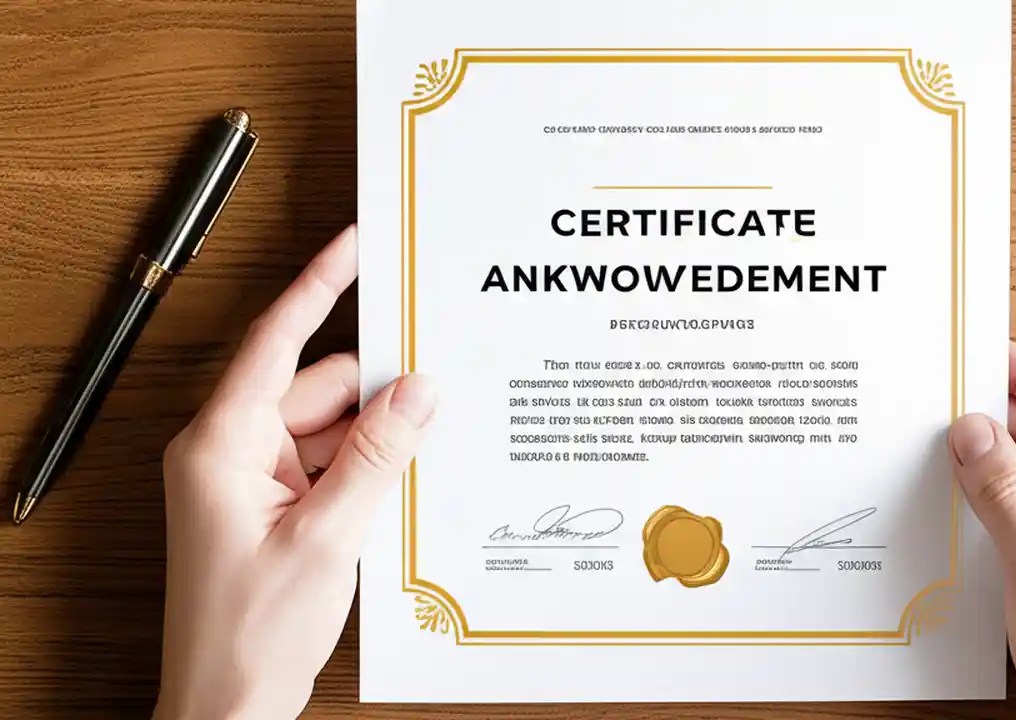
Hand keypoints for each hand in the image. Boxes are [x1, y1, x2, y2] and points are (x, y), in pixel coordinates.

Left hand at [153, 226, 435, 719]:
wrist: (228, 707)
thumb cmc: (248, 634)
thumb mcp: (327, 537)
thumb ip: (378, 456)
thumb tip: (419, 390)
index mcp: (222, 445)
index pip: (276, 342)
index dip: (319, 286)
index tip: (354, 245)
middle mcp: (233, 452)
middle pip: (318, 386)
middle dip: (378, 389)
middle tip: (440, 383)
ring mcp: (253, 479)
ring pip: (331, 425)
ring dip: (376, 435)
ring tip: (425, 452)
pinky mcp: (274, 505)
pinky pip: (329, 461)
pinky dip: (365, 465)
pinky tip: (402, 480)